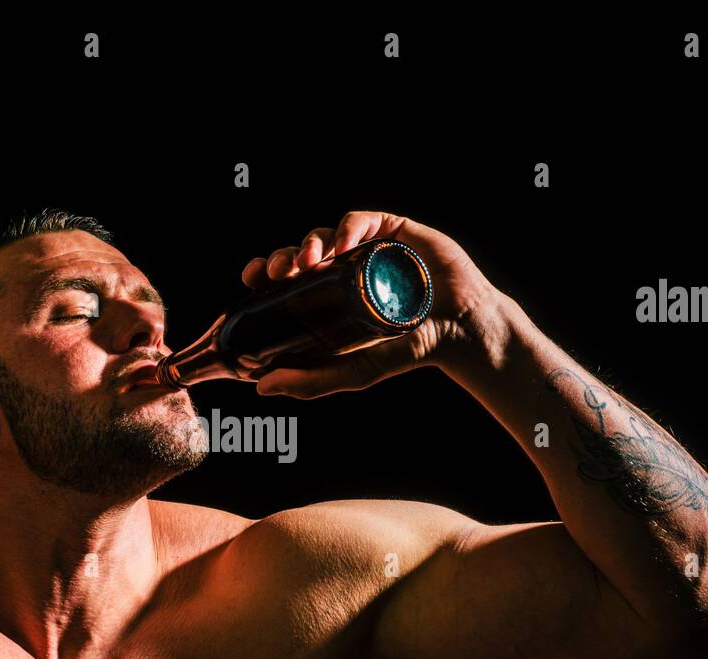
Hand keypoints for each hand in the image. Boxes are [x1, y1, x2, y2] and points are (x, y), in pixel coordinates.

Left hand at [241, 211, 505, 397]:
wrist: (457, 332)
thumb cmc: (406, 350)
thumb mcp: (353, 371)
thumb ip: (311, 380)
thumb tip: (261, 388)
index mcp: (325, 294)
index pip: (285, 278)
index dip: (263, 274)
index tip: (250, 282)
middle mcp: (340, 268)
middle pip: (298, 254)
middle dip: (280, 258)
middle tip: (272, 273)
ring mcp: (364, 248)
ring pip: (324, 235)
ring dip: (307, 244)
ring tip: (305, 263)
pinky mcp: (391, 230)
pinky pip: (360, 221)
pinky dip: (346, 228)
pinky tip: (341, 245)